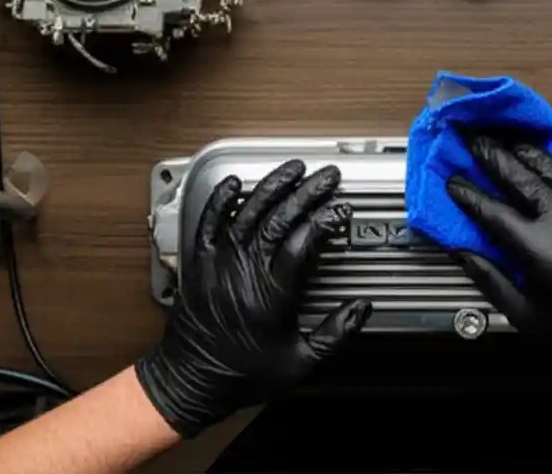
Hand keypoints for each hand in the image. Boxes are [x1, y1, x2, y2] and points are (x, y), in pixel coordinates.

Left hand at [136, 162, 371, 437]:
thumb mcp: (299, 363)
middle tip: (326, 178)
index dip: (324, 222)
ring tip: (293, 169)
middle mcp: (244, 272)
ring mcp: (219, 263)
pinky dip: (221, 199)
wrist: (190, 382)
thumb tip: (361, 309)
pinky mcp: (200, 262)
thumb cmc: (241, 375)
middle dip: (306, 193)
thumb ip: (334, 334)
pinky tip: (234, 183)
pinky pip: (209, 222)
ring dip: (272, 186)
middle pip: (279, 219)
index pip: (302, 244)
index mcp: (271, 295)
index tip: (340, 211)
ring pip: (247, 212)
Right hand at [447, 123, 551, 417]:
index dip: (469, 195)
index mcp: (543, 256)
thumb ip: (492, 281)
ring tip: (507, 136)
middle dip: (493, 157)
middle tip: (473, 140)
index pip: (495, 214)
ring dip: (528, 149)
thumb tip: (461, 250)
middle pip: (522, 180)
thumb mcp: (529, 318)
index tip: (452, 182)